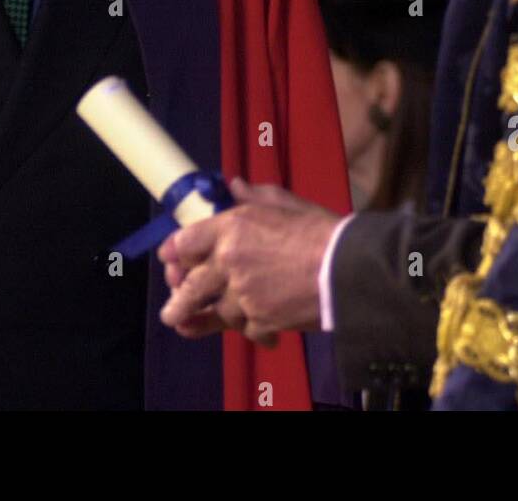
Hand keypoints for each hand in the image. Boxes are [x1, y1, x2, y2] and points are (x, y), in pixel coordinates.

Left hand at [158, 177, 339, 344]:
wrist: (348, 268)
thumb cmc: (322, 230)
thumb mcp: (286, 204)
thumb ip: (254, 197)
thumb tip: (233, 186)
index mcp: (233, 227)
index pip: (187, 240)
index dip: (174, 251)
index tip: (169, 260)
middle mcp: (230, 261)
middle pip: (190, 286)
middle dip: (178, 301)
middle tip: (171, 312)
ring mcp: (243, 294)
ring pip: (218, 311)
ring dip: (211, 318)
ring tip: (189, 326)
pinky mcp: (260, 321)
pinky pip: (245, 329)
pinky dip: (249, 330)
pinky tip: (255, 331)